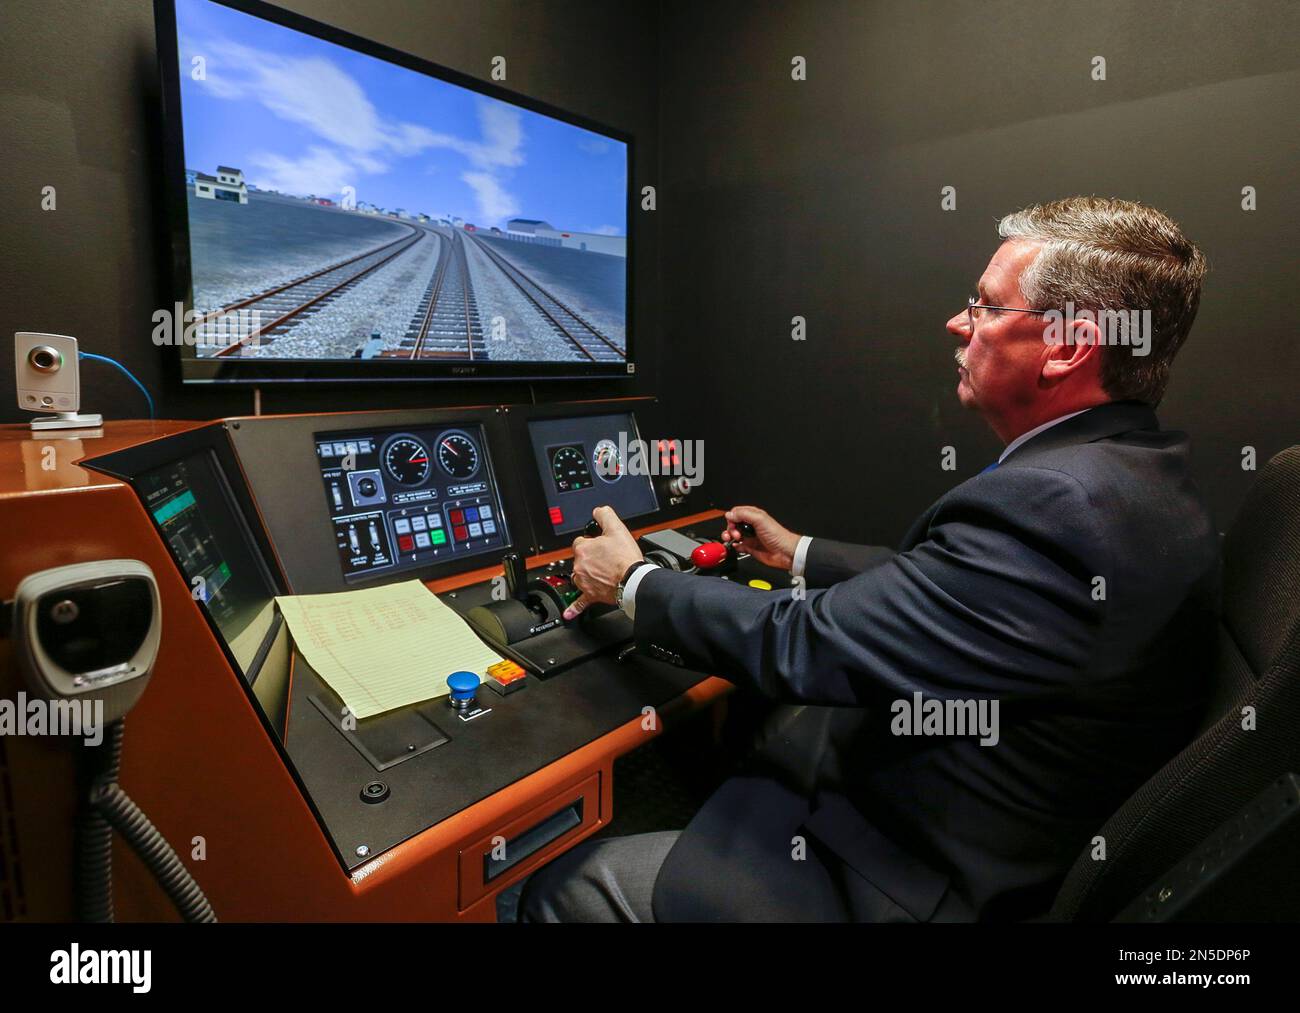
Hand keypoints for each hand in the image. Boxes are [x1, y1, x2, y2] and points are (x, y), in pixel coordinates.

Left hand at [565, 505, 643, 619]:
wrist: (634, 580)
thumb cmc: (626, 558)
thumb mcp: (617, 528)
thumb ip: (605, 515)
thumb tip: (598, 511)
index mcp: (583, 549)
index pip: (580, 541)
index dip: (592, 541)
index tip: (601, 544)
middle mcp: (579, 566)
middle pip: (580, 559)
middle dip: (591, 558)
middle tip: (607, 558)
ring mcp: (584, 581)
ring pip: (580, 575)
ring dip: (588, 574)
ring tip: (602, 572)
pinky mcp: (591, 595)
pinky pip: (579, 602)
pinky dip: (574, 607)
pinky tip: (569, 612)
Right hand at [720, 505, 800, 570]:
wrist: (785, 552)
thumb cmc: (777, 535)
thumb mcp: (760, 519)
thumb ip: (743, 514)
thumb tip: (729, 514)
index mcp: (754, 515)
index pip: (736, 513)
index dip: (732, 517)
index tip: (733, 523)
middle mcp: (751, 525)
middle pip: (733, 524)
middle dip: (730, 528)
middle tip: (735, 533)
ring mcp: (750, 537)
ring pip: (733, 535)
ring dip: (729, 536)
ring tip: (733, 539)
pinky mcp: (750, 547)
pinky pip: (738, 546)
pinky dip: (735, 546)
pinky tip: (737, 546)